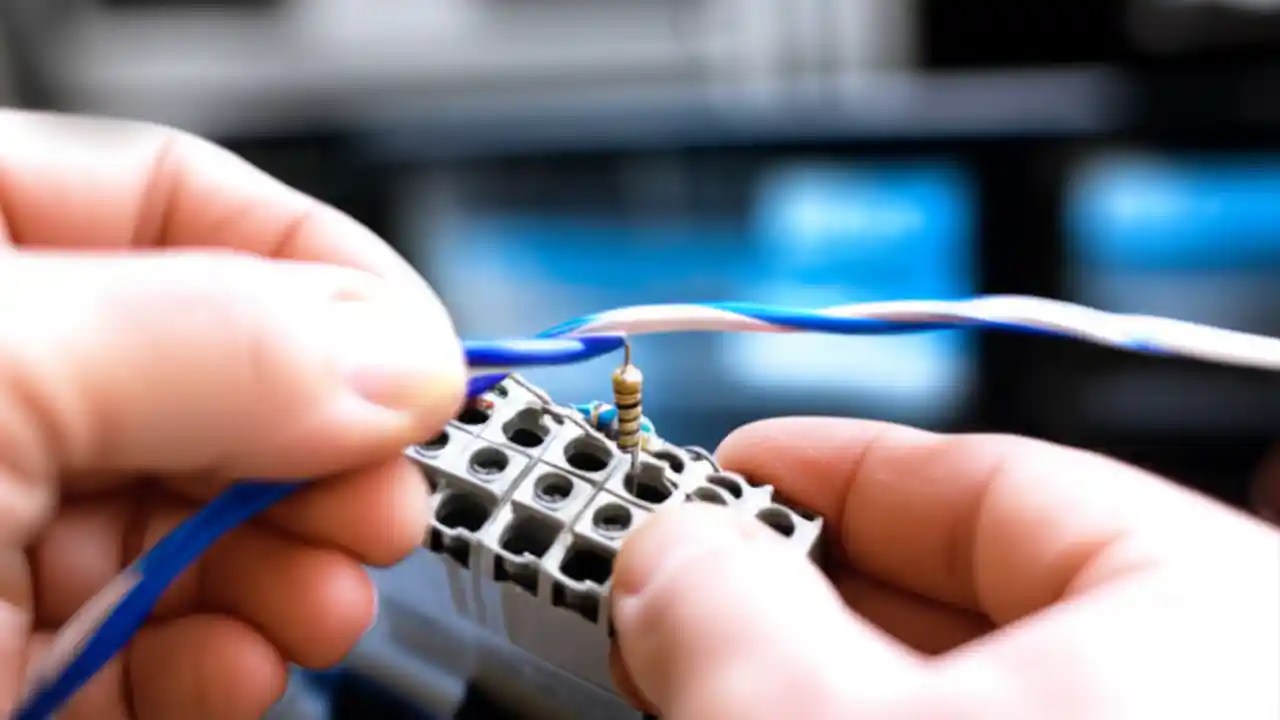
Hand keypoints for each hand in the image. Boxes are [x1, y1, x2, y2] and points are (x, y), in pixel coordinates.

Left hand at [0, 110, 463, 716]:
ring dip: (300, 565)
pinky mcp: (17, 650)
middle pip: (221, 374)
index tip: (422, 356)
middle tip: (383, 495)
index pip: (176, 200)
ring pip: (213, 513)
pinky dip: (229, 661)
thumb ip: (214, 342)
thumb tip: (401, 359)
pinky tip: (241, 664)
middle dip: (322, 447)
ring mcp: (2, 518)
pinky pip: (165, 637)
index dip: (316, 265)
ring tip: (326, 596)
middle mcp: (1, 381)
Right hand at [610, 418, 1279, 718]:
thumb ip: (726, 611)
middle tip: (700, 579)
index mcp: (1224, 614)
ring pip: (992, 684)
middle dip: (818, 577)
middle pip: (987, 587)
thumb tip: (668, 551)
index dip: (835, 462)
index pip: (995, 477)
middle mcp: (1233, 683)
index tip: (739, 464)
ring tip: (726, 672)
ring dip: (839, 668)